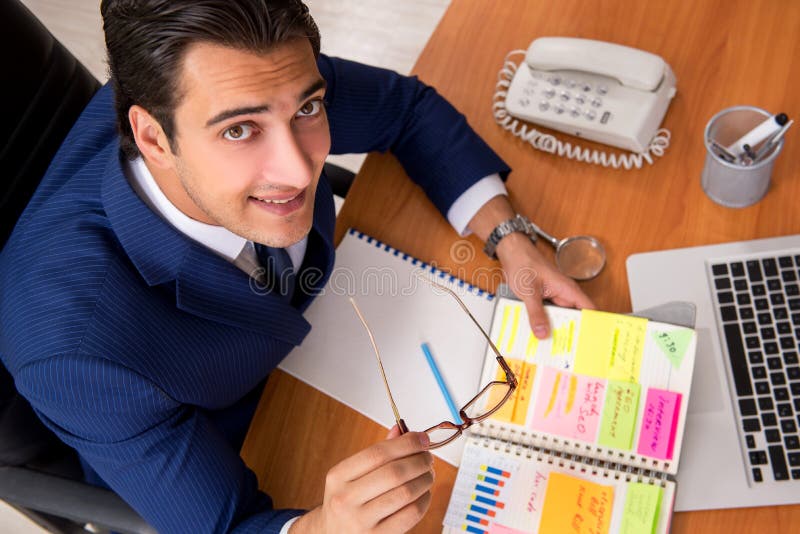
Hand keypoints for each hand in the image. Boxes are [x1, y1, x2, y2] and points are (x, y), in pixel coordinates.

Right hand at [290, 426, 433, 532]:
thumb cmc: (347, 502)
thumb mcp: (351, 476)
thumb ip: (377, 453)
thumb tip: (401, 430)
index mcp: (338, 476)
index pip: (377, 453)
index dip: (405, 443)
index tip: (422, 439)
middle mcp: (345, 499)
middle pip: (394, 473)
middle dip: (419, 461)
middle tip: (428, 457)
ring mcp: (360, 521)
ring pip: (405, 493)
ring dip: (425, 479)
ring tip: (428, 474)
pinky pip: (411, 514)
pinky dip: (424, 500)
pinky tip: (424, 493)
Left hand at [496, 232, 594, 338]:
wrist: (512, 251)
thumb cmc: (523, 263)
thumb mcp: (529, 292)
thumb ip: (536, 313)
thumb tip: (542, 332)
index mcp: (568, 289)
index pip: (589, 309)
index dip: (594, 325)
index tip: (593, 342)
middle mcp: (564, 294)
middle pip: (574, 317)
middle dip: (573, 333)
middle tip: (569, 352)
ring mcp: (554, 296)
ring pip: (560, 317)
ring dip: (556, 329)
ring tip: (554, 348)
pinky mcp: (545, 298)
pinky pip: (549, 313)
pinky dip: (545, 323)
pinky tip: (539, 334)